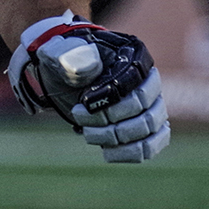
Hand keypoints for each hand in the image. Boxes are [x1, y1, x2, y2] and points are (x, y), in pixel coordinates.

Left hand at [7, 12, 168, 163]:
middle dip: (110, 121)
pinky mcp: (143, 130)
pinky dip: (129, 153)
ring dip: (117, 139)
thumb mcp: (58, 54)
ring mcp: (150, 107)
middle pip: (147, 112)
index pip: (139, 83)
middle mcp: (148, 82)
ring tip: (88, 134)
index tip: (83, 102)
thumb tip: (88, 63)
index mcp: (134, 56)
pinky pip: (149, 147)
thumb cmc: (63, 63)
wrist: (61, 81)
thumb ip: (70, 56)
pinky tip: (106, 152)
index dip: (112, 99)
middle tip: (79, 115)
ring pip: (150, 131)